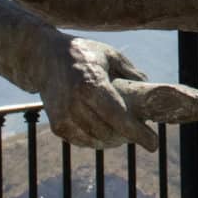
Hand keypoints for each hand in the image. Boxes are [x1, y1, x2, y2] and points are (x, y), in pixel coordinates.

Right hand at [40, 37, 158, 151]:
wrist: (44, 57)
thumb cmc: (83, 53)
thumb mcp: (110, 54)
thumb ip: (131, 71)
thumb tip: (150, 85)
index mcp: (92, 85)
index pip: (119, 117)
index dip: (138, 133)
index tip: (154, 144)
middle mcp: (76, 103)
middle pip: (110, 133)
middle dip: (128, 136)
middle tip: (142, 132)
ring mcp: (64, 116)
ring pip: (97, 140)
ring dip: (114, 140)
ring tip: (125, 133)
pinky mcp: (57, 125)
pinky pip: (82, 141)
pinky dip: (97, 140)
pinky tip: (107, 133)